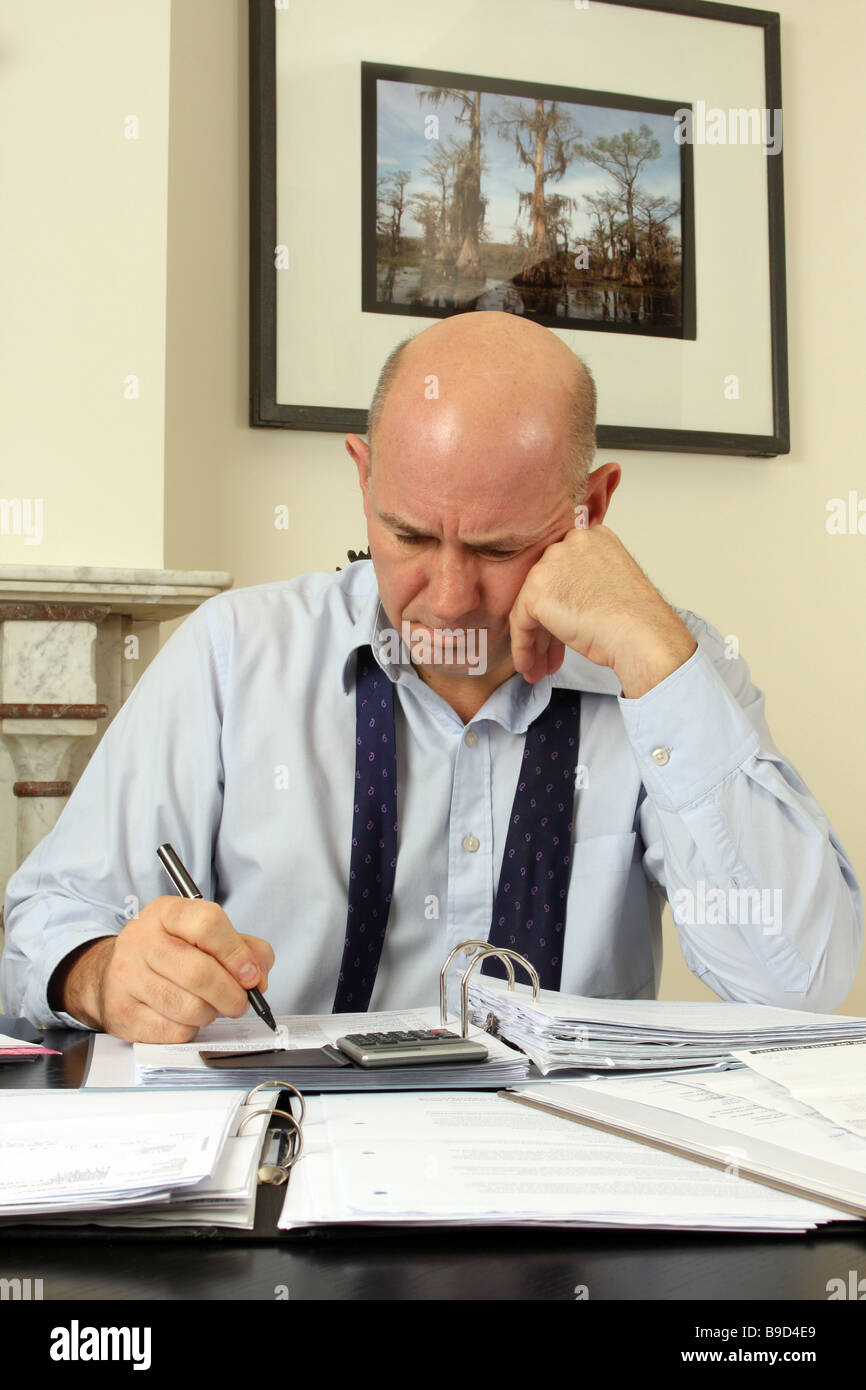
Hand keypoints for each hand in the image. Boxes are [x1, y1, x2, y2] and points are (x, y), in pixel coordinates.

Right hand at [49, 897, 274, 1042]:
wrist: (113, 975)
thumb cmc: (168, 954)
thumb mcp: (204, 936)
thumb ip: (242, 948)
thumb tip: (259, 977)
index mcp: (166, 913)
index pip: (207, 923)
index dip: (237, 953)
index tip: (251, 974)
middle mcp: (141, 940)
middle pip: (200, 972)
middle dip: (231, 994)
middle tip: (239, 1002)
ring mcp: (126, 976)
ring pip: (189, 1007)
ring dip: (211, 1014)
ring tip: (209, 1007)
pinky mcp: (122, 1013)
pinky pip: (174, 1031)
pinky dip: (190, 1029)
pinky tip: (184, 1017)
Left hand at [509, 523, 696, 696]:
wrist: (641, 635)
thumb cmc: (637, 620)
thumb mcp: (613, 587)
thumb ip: (586, 584)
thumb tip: (564, 607)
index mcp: (594, 538)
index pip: (566, 573)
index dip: (563, 607)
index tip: (563, 632)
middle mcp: (570, 543)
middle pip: (548, 589)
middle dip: (547, 628)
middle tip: (548, 655)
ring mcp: (551, 564)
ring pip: (532, 606)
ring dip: (535, 642)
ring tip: (538, 667)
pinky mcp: (536, 590)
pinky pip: (520, 621)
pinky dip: (521, 646)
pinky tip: (527, 665)